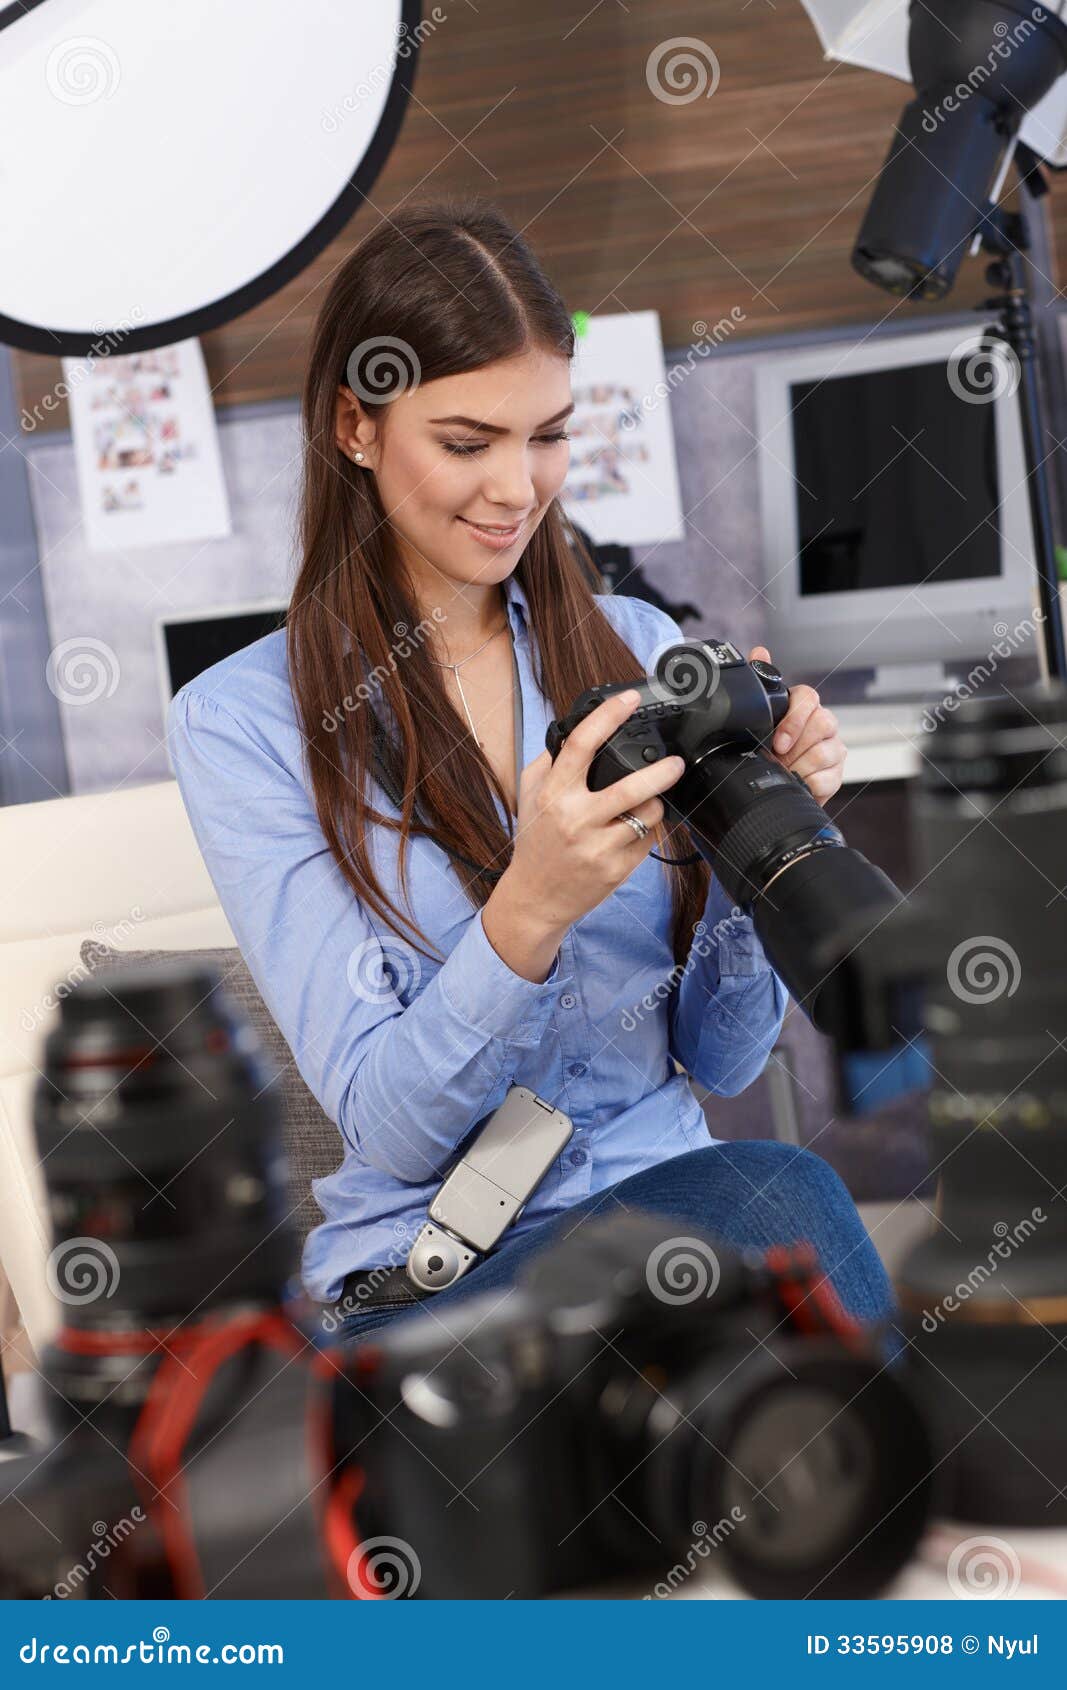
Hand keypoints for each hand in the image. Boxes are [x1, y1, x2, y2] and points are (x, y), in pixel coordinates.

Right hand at [482, 689, 686, 979]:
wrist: (534, 898)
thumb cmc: (535, 843)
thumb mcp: (530, 797)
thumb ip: (549, 764)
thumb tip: (576, 730)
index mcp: (554, 795)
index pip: (581, 745)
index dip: (608, 716)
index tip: (629, 698)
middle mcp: (576, 820)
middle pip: (630, 787)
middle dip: (661, 771)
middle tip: (675, 762)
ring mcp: (598, 848)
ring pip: (647, 815)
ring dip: (655, 803)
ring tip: (650, 800)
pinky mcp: (616, 871)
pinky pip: (647, 840)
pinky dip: (648, 829)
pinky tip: (635, 829)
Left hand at [748, 646, 845, 803]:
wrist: (774, 787)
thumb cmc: (770, 751)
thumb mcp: (761, 719)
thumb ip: (762, 685)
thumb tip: (760, 652)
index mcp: (804, 709)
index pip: (809, 698)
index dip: (794, 719)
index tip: (778, 741)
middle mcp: (823, 725)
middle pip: (824, 722)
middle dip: (797, 745)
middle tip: (780, 757)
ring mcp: (833, 749)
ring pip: (826, 751)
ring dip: (800, 765)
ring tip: (786, 770)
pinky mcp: (837, 774)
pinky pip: (829, 777)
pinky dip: (810, 783)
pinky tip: (799, 783)